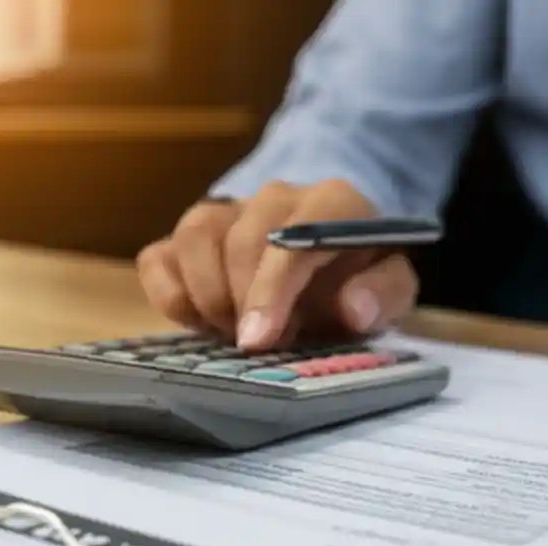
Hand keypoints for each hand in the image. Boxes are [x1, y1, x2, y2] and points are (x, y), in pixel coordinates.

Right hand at [135, 179, 419, 349]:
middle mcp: (273, 196)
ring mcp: (224, 211)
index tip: (259, 339)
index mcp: (331, 202)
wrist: (324, 257)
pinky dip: (171, 297)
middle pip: (240, 238)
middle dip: (242, 301)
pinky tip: (201, 321)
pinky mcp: (184, 236)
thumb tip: (353, 309)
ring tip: (231, 331)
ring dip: (208, 297)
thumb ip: (382, 294)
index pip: (294, 235)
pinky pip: (158, 260)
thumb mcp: (389, 289)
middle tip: (254, 346)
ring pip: (194, 238)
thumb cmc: (353, 277)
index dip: (272, 288)